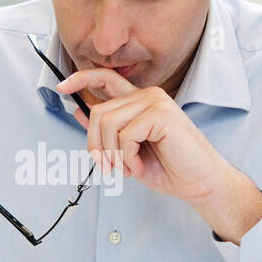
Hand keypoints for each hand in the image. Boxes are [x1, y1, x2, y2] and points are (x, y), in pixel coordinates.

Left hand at [56, 68, 261, 242]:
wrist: (200, 183)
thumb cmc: (170, 168)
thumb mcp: (128, 150)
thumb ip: (107, 129)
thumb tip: (78, 112)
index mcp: (140, 100)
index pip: (105, 78)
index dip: (81, 79)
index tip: (61, 88)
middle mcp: (148, 95)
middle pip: (99, 112)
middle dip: (95, 145)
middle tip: (108, 166)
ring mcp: (156, 102)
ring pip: (108, 124)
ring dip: (112, 154)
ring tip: (127, 168)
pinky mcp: (161, 115)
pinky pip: (125, 135)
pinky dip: (127, 157)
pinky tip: (140, 166)